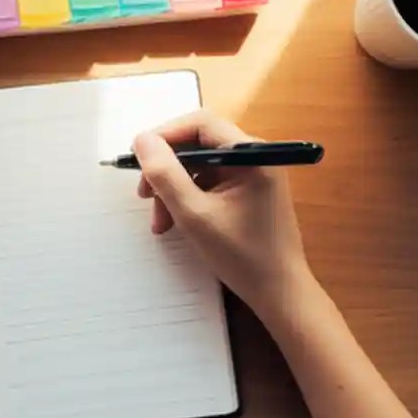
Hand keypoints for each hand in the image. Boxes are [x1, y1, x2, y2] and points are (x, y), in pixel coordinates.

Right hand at [133, 110, 315, 315]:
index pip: (201, 124)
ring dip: (174, 189)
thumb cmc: (242, 256)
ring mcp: (252, 174)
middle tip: (143, 195)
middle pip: (198, 145)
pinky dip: (188, 199)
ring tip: (159, 221)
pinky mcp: (248, 191)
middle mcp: (254, 157)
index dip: (165, 135)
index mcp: (251, 155)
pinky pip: (210, 183)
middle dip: (167, 169)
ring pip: (200, 167)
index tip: (138, 157)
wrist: (280, 293)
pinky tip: (175, 223)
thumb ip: (166, 175)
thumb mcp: (194, 215)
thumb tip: (142, 140)